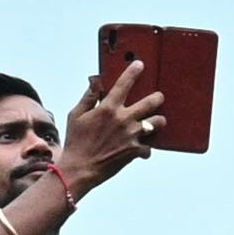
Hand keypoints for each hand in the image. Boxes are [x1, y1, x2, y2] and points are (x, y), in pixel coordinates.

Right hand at [59, 59, 166, 194]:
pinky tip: (141, 148)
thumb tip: (95, 81)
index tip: (140, 64)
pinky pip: (149, 147)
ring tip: (154, 122)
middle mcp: (123, 119)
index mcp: (108, 108)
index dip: (133, 71)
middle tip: (157, 98)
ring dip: (157, 121)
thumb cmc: (75, 142)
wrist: (79, 169)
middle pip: (152, 102)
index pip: (124, 83)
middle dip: (157, 98)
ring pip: (158, 123)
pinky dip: (146, 148)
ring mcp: (131, 136)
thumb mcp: (76, 115)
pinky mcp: (134, 151)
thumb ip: (89, 97)